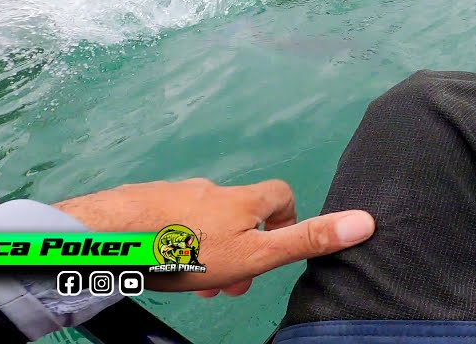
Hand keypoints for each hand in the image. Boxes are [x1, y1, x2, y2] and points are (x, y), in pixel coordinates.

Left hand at [54, 178, 374, 296]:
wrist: (112, 236)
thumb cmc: (190, 250)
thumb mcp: (255, 255)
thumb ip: (304, 240)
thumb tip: (364, 221)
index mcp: (242, 200)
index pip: (280, 195)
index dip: (287, 218)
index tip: (276, 248)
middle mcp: (211, 190)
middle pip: (238, 213)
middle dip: (242, 246)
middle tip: (230, 283)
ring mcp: (175, 194)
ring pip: (203, 221)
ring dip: (208, 248)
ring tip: (193, 283)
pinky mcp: (144, 203)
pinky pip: (170, 221)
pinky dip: (176, 242)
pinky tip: (161, 265)